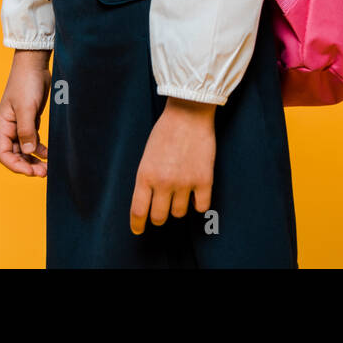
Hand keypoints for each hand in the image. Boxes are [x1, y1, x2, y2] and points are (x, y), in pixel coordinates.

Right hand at [0, 49, 50, 175]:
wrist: (34, 65)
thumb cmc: (26, 83)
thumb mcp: (26, 108)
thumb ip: (27, 131)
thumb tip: (29, 152)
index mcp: (2, 126)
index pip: (3, 154)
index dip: (15, 165)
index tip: (31, 171)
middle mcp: (9, 128)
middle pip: (14, 155)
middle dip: (26, 165)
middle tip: (43, 173)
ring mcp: (20, 125)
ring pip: (24, 149)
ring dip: (33, 160)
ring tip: (47, 168)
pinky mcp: (31, 121)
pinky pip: (33, 140)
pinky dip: (40, 149)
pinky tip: (49, 154)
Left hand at [130, 97, 216, 231]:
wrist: (189, 112)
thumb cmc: (166, 131)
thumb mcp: (147, 155)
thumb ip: (147, 178)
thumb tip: (150, 201)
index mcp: (145, 175)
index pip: (139, 211)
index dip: (138, 225)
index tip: (139, 230)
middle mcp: (163, 183)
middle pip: (160, 216)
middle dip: (160, 215)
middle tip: (163, 208)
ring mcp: (185, 182)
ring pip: (179, 212)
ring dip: (179, 206)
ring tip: (181, 193)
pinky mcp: (204, 179)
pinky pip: (201, 206)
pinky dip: (198, 204)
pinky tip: (197, 195)